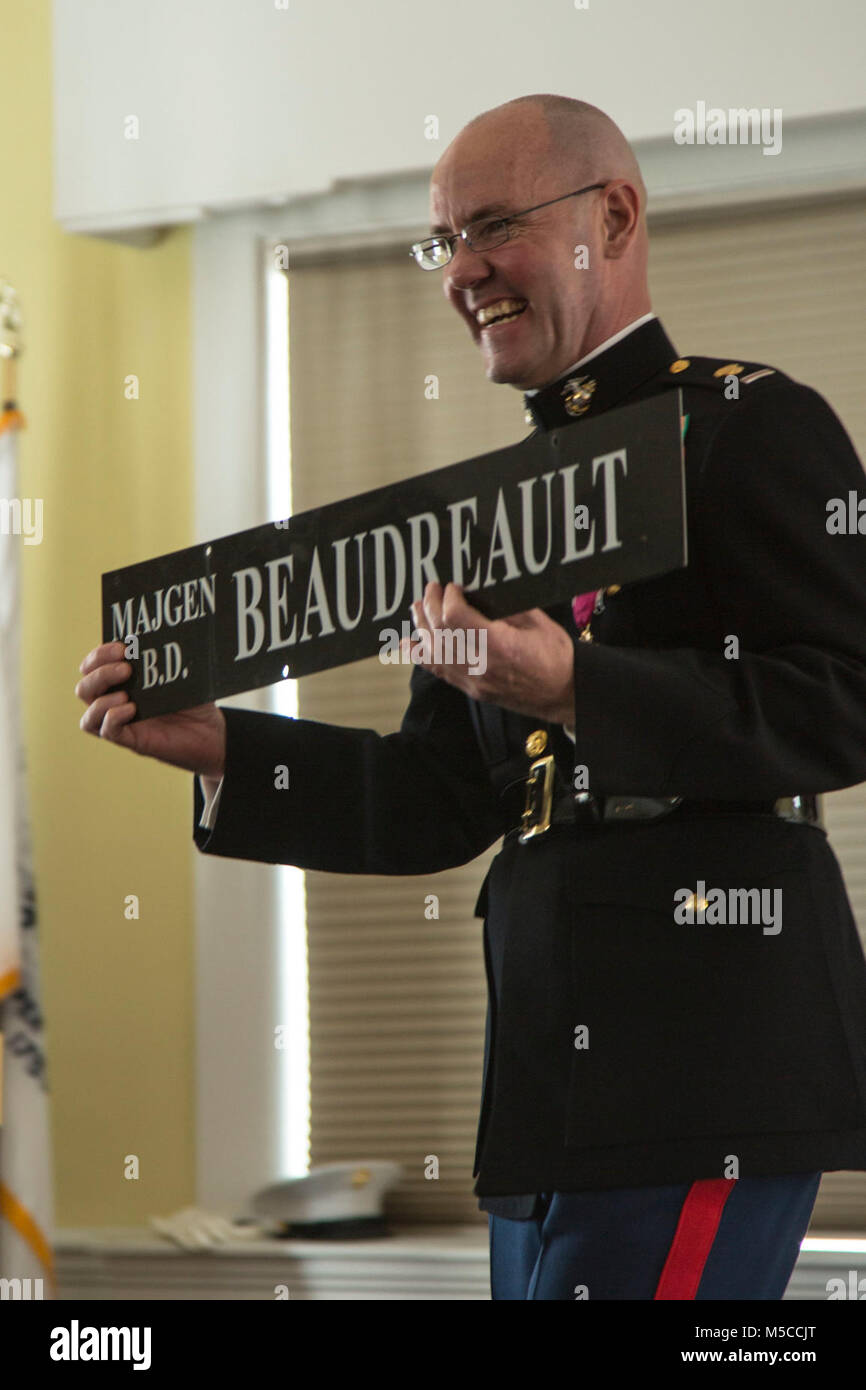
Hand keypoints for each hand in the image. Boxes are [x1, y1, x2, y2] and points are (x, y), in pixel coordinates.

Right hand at [76, 641, 226, 778]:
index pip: (92, 666)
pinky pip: (107, 731)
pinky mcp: (131, 740)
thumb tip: (162, 635)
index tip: (122, 647)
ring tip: (126, 693)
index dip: (99, 654)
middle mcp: (114, 702)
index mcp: (120, 682)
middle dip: (99, 673)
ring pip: (88, 715)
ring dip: (101, 699)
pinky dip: (113, 718)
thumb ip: (167, 658)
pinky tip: (131, 709)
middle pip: (84, 688)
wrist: (210, 732)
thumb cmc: (192, 701)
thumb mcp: (179, 675)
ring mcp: (121, 723)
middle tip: (126, 668)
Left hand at [406, 582, 574, 722]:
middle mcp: (481, 665)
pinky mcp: (472, 689)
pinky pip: (439, 672)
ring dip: (422, 626)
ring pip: (435, 651)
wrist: (563, 693)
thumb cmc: (555, 656)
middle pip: (440, 632)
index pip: (456, 617)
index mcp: (499, 645)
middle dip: (431, 606)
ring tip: (417, 607)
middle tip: (431, 588)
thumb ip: (505, 606)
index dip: (448, 597)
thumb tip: (477, 591)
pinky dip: (421, 656)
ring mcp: (474, 680)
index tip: (453, 586)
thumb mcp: (537, 621)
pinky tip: (410, 643)